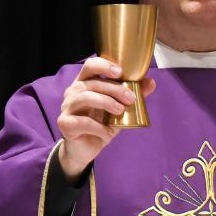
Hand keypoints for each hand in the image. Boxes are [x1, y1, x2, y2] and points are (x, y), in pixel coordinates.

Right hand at [56, 57, 156, 182]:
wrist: (86, 149)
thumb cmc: (101, 125)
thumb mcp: (119, 110)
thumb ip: (132, 96)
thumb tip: (151, 82)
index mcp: (85, 83)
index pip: (90, 66)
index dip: (104, 65)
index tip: (120, 72)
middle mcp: (73, 92)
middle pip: (92, 83)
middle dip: (115, 89)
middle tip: (131, 99)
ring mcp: (67, 107)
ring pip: (85, 98)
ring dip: (106, 102)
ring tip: (120, 111)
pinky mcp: (65, 123)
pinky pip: (82, 121)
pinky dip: (99, 127)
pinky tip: (108, 132)